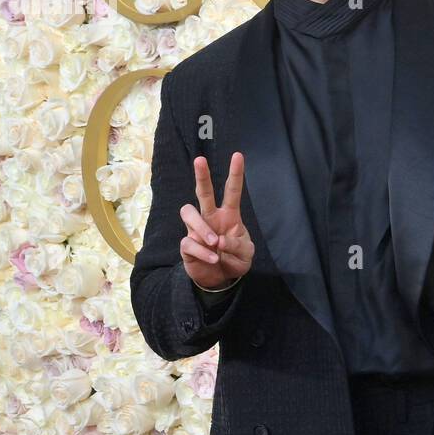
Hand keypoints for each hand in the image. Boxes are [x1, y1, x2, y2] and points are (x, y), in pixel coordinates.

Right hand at [180, 152, 253, 289]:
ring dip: (202, 227)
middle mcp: (210, 217)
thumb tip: (220, 239)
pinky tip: (213, 259)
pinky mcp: (187, 245)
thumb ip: (237, 244)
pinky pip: (189, 242)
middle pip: (203, 192)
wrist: (221, 279)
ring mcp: (197, 230)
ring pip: (189, 212)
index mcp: (229, 215)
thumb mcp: (246, 253)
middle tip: (200, 160)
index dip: (235, 173)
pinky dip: (203, 252)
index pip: (232, 190)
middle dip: (202, 176)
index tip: (238, 155)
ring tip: (215, 242)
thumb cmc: (235, 259)